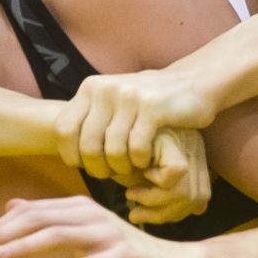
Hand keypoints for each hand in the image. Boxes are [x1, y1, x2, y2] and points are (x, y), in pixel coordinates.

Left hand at [0, 196, 206, 257]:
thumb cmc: (126, 255)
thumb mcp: (85, 234)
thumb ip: (51, 219)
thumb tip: (12, 205)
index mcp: (82, 209)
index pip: (34, 211)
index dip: (3, 225)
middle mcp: (94, 216)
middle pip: (41, 219)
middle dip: (4, 233)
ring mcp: (110, 235)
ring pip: (59, 236)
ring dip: (24, 247)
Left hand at [57, 69, 215, 182]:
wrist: (194, 82)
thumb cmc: (151, 101)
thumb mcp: (114, 100)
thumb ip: (91, 116)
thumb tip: (63, 144)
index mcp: (91, 88)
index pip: (63, 129)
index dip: (71, 155)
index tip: (86, 165)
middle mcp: (105, 89)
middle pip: (87, 144)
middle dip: (98, 168)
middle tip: (110, 175)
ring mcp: (129, 97)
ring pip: (112, 150)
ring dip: (121, 168)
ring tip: (129, 170)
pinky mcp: (152, 107)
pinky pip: (136, 147)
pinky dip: (140, 161)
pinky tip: (146, 161)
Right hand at [122, 128, 213, 225]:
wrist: (100, 126)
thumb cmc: (122, 155)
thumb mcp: (143, 179)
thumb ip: (166, 195)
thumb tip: (198, 210)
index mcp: (192, 155)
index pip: (200, 197)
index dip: (175, 214)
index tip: (148, 215)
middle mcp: (193, 146)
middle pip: (196, 197)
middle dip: (163, 215)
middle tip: (136, 213)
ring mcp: (183, 139)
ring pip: (184, 191)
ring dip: (152, 200)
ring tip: (130, 194)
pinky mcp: (169, 136)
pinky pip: (175, 172)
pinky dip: (156, 181)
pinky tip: (137, 172)